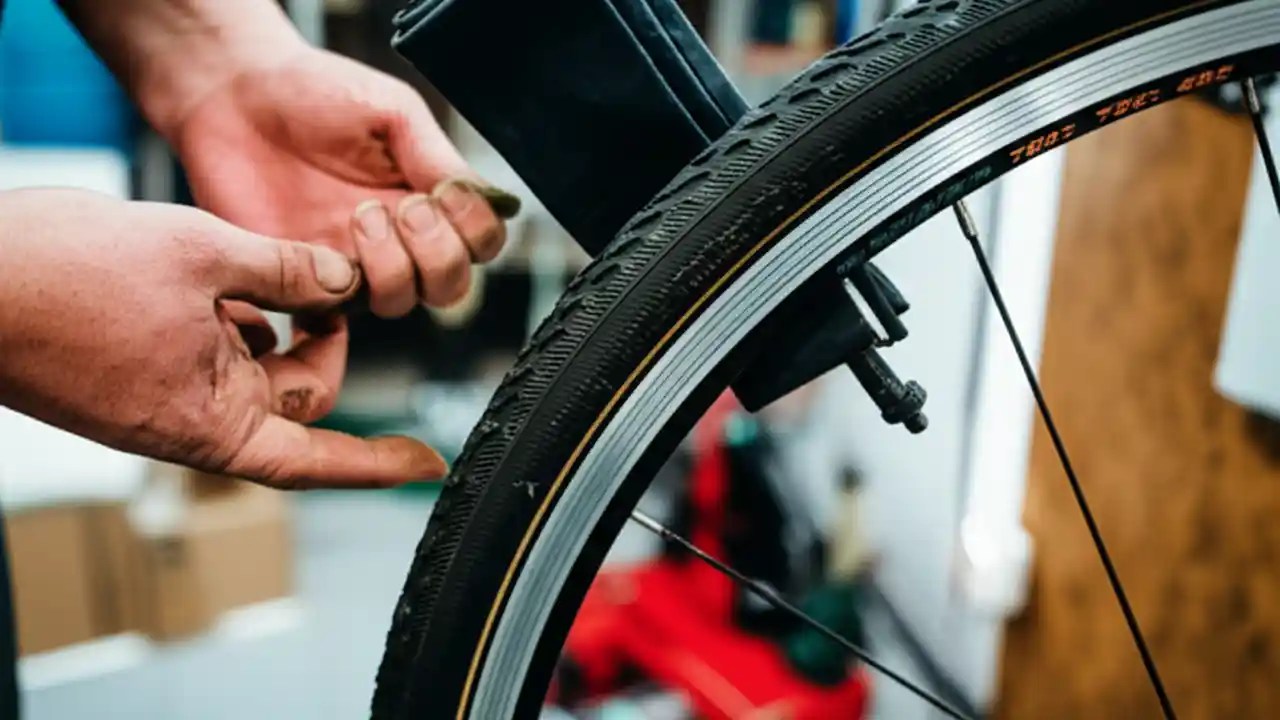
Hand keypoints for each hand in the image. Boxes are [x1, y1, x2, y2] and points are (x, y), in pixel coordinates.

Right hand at [0, 189, 445, 488]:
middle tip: (324, 282)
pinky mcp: (140, 367)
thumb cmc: (64, 275)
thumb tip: (340, 279)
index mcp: (215, 422)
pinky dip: (233, 311)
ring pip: (255, 362)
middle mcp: (193, 419)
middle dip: (322, 337)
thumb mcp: (202, 255)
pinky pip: (212, 347)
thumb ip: (284, 270)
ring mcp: (164, 395)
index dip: (378, 462)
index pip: (320, 457)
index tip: (423, 465)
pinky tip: (221, 273)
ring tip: (263, 266)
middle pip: (297, 393)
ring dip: (274, 317)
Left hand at [170, 46, 505, 317]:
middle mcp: (400, 239)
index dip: (475, 229)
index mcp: (430, 198)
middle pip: (452, 286)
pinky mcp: (304, 277)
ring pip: (403, 302)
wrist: (234, 95)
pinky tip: (325, 242)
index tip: (443, 192)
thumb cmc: (315, 92)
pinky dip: (342, 285)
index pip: (483, 242)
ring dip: (394, 266)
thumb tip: (480, 200)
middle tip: (406, 207)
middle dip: (439, 254)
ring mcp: (353, 262)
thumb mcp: (393, 111)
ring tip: (361, 215)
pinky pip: (339, 307)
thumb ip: (437, 158)